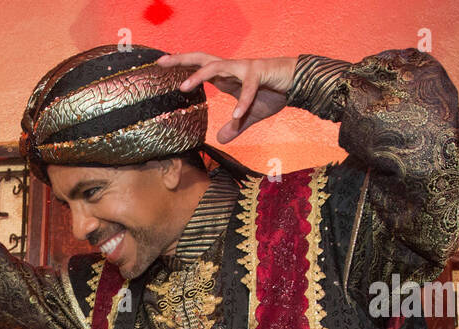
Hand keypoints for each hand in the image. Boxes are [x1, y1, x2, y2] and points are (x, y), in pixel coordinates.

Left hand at [156, 53, 298, 143]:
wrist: (298, 83)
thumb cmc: (273, 93)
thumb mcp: (249, 116)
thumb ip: (234, 127)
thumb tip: (220, 141)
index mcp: (226, 76)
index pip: (199, 66)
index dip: (181, 64)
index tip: (160, 64)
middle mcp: (232, 68)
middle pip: (202, 58)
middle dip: (181, 59)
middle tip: (162, 62)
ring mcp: (245, 69)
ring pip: (217, 66)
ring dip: (199, 75)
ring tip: (183, 87)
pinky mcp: (261, 73)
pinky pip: (248, 88)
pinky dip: (242, 102)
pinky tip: (236, 115)